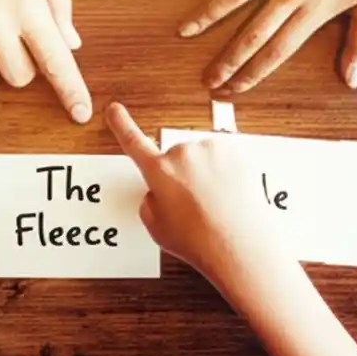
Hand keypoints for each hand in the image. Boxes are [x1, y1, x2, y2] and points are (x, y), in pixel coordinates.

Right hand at [104, 102, 298, 309]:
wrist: (242, 246)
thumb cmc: (201, 241)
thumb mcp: (157, 227)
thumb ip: (150, 201)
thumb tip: (158, 190)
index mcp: (159, 171)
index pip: (133, 141)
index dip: (121, 124)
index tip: (115, 109)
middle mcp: (184, 153)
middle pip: (176, 157)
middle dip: (182, 175)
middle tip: (194, 204)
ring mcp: (212, 149)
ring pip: (202, 157)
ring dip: (206, 173)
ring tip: (215, 203)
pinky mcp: (237, 151)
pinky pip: (224, 158)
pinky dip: (226, 172)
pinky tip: (229, 194)